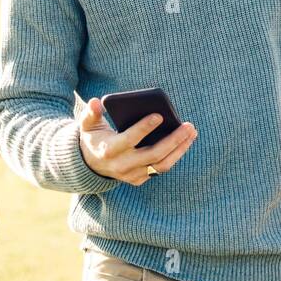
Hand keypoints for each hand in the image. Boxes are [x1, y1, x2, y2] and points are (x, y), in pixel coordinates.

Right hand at [78, 97, 196, 185]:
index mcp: (109, 150)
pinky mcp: (140, 179)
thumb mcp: (88, 125)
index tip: (160, 115)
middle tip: (188, 125)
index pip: (130, 139)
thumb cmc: (94, 138)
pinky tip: (185, 141)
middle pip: (153, 154)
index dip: (144, 128)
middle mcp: (122, 165)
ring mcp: (132, 175)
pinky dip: (175, 155)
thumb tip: (96, 101)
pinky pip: (161, 168)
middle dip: (173, 140)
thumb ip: (91, 113)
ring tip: (191, 132)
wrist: (91, 164)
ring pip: (162, 165)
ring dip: (180, 149)